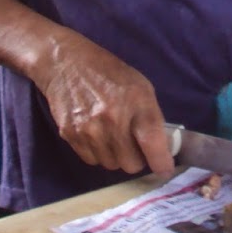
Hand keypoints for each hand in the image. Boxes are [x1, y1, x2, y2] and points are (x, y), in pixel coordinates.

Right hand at [34, 30, 175, 175]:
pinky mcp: (70, 135)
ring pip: (111, 165)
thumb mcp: (140, 85)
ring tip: (113, 135)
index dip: (161, 161)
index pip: (152, 142)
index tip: (165, 168)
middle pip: (131, 164)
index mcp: (135, 101)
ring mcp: (89, 129)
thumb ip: (151, 116)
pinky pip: (91, 160)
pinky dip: (98, 153)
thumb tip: (160, 148)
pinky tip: (97, 135)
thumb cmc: (109, 73)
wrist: (66, 64)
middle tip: (134, 144)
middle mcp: (112, 118)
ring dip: (116, 156)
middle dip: (136, 158)